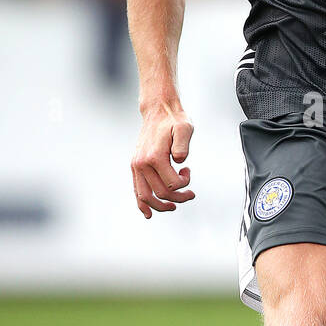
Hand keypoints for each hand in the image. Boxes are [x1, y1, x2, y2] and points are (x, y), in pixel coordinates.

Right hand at [131, 103, 194, 217]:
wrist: (158, 111)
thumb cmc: (174, 121)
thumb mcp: (184, 128)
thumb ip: (183, 145)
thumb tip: (180, 161)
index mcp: (154, 156)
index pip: (171, 184)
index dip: (185, 184)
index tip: (188, 171)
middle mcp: (142, 163)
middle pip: (160, 194)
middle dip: (178, 197)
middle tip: (189, 193)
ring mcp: (136, 166)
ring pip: (145, 197)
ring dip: (161, 206)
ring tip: (174, 206)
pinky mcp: (135, 166)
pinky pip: (136, 191)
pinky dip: (141, 204)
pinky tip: (149, 213)